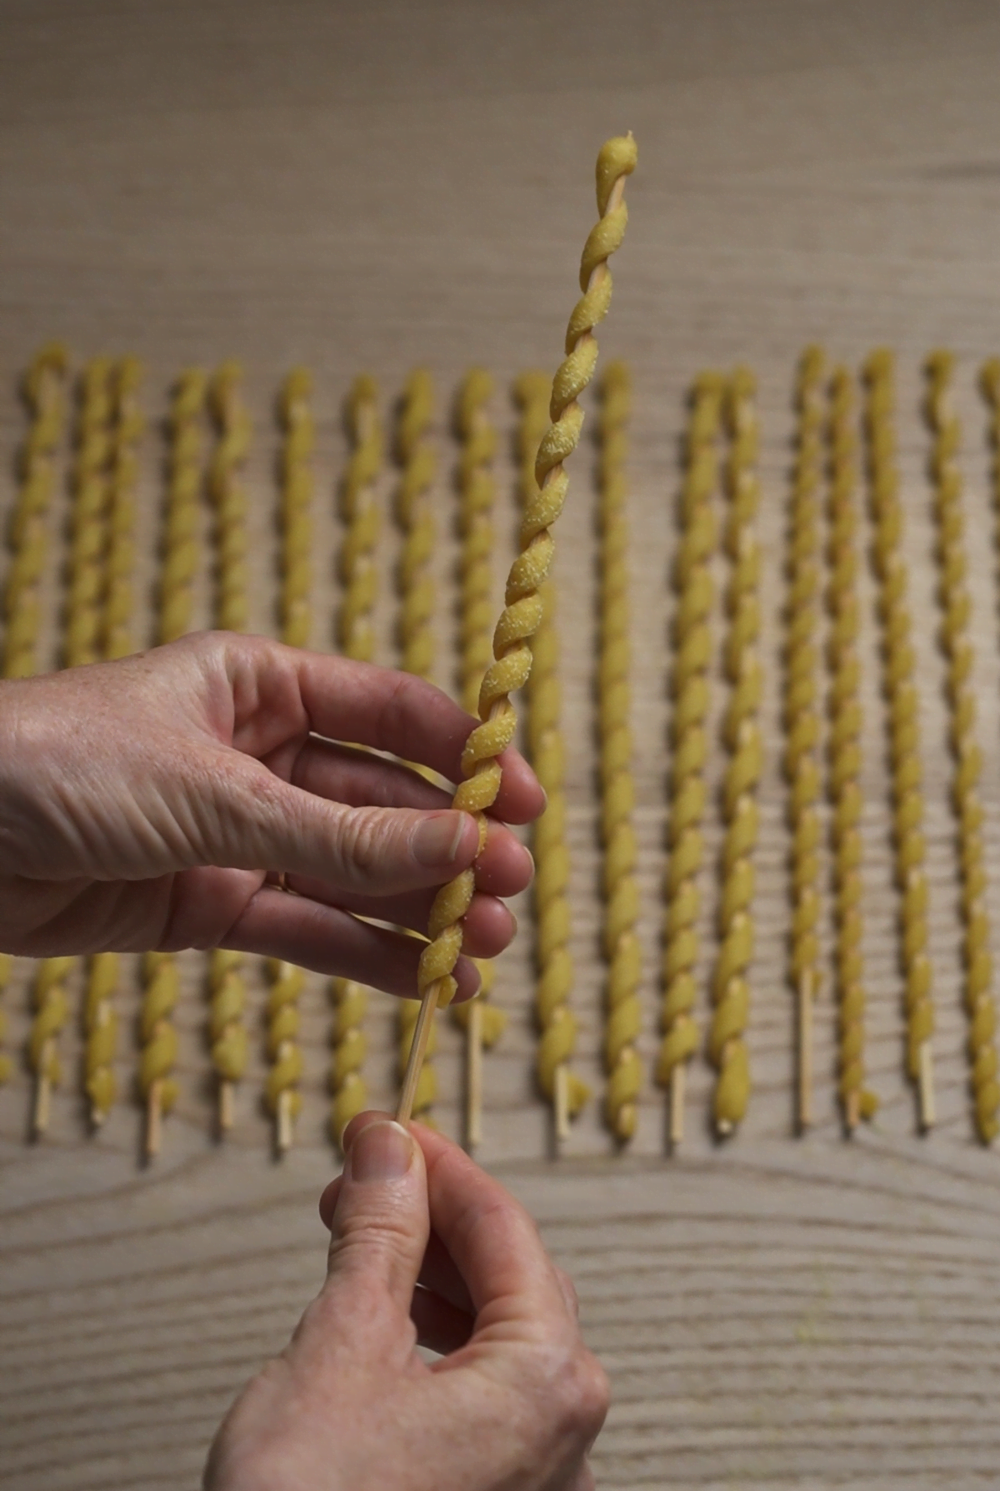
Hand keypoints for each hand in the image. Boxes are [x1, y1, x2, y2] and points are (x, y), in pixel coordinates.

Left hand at [0, 632, 541, 996]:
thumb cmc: (59, 764)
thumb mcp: (214, 793)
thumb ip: (340, 835)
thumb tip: (463, 846)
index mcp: (262, 685)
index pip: (390, 713)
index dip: (464, 756)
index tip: (524, 803)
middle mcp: (259, 756)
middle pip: (380, 803)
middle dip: (447, 847)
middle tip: (508, 890)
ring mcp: (236, 833)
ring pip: (350, 874)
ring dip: (416, 909)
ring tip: (483, 946)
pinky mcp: (206, 904)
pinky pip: (303, 927)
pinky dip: (362, 955)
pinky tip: (422, 978)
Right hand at [205, 1115, 607, 1490]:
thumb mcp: (340, 1345)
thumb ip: (377, 1234)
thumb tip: (389, 1150)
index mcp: (548, 1381)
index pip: (504, 1228)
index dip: (440, 1165)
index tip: (390, 1131)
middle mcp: (563, 1433)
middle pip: (511, 1277)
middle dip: (434, 1218)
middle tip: (367, 1181)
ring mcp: (535, 1477)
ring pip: (498, 1333)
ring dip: (433, 1276)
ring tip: (364, 1244)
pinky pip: (484, 1390)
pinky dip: (436, 1339)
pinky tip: (388, 1325)